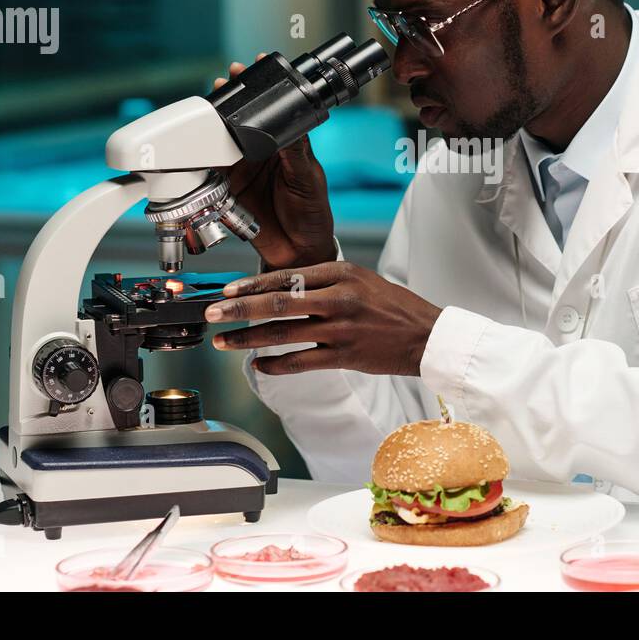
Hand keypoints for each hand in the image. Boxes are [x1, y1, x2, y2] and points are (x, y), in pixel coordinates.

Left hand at [205, 261, 442, 377]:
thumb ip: (324, 281)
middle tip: (212, 313)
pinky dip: (275, 364)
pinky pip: (300, 361)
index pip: (287, 277)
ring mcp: (341, 329)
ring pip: (284, 333)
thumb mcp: (360, 279)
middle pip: (278, 303)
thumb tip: (281, 288)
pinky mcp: (344, 357)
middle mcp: (339, 299)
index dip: (252, 284)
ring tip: (224, 342)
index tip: (227, 290)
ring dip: (248, 339)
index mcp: (342, 274)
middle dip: (239, 309)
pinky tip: (258, 365)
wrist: (426, 335)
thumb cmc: (393, 306)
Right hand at [214, 54, 335, 269]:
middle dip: (230, 100)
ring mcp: (242, 169)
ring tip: (205, 107)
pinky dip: (198, 158)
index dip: (262, 90)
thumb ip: (296, 152)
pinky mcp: (226, 188)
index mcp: (285, 146)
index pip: (272, 111)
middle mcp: (261, 153)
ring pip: (221, 141)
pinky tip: (193, 145)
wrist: (298, 251)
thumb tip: (290, 125)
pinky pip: (208, 170)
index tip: (253, 68)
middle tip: (222, 83)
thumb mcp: (307, 179)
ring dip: (211, 125)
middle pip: (240, 121)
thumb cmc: (312, 215)